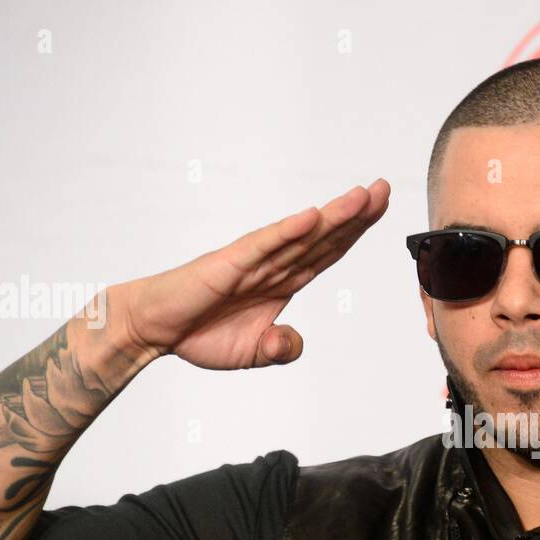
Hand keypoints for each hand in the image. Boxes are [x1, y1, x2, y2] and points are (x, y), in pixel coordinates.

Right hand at [116, 179, 390, 368]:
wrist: (155, 329)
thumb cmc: (199, 332)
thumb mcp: (253, 353)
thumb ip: (280, 349)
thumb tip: (294, 343)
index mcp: (282, 282)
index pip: (327, 252)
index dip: (355, 231)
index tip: (379, 208)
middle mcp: (273, 266)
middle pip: (323, 237)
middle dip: (356, 214)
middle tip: (384, 187)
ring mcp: (253, 263)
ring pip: (301, 237)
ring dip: (333, 217)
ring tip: (363, 196)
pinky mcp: (229, 265)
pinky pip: (264, 246)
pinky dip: (288, 232)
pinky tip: (313, 217)